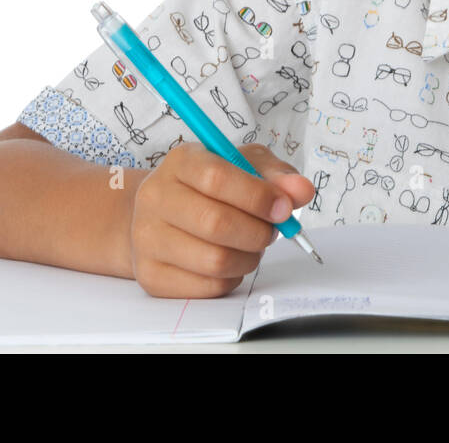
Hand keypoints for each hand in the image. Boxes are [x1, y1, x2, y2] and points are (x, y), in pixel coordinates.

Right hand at [128, 142, 314, 297]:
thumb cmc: (210, 187)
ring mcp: (147, 239)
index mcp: (180, 162)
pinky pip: (209, 286)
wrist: (162, 215)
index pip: (217, 178)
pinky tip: (231, 261)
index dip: (258, 196)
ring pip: (215, 260)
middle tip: (270, 230)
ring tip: (252, 245)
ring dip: (250, 257)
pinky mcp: (151, 276)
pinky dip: (233, 278)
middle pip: (216, 223)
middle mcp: (156, 197)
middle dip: (258, 232)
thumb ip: (276, 175)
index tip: (283, 208)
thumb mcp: (244, 165)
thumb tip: (301, 191)